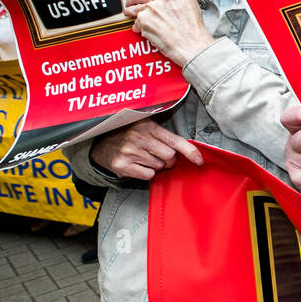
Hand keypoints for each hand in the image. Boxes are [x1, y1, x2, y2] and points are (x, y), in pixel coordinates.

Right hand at [88, 119, 202, 180]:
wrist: (100, 144)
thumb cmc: (129, 135)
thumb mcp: (145, 127)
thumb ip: (164, 136)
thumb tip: (189, 149)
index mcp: (148, 126)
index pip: (175, 141)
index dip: (190, 152)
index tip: (200, 161)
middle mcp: (138, 137)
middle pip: (169, 157)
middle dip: (169, 161)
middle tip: (160, 157)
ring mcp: (129, 151)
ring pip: (159, 167)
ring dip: (156, 166)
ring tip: (144, 158)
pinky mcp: (122, 165)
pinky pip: (148, 175)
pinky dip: (147, 173)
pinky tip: (138, 165)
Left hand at [125, 0, 214, 67]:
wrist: (193, 46)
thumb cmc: (194, 32)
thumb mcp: (191, 7)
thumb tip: (162, 0)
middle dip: (132, 0)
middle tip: (130, 4)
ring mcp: (152, 6)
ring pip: (134, 8)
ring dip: (131, 13)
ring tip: (132, 17)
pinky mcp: (144, 18)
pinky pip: (136, 22)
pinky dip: (139, 28)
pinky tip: (144, 31)